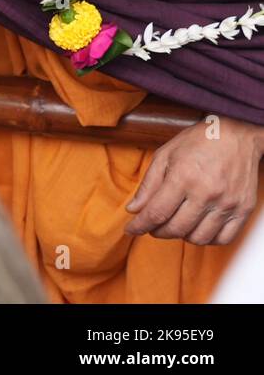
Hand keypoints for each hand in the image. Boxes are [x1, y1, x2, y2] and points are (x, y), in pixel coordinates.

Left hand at [125, 115, 263, 244]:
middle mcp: (207, 193)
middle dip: (157, 231)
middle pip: (176, 228)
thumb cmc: (199, 142)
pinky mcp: (244, 209)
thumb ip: (148, 184)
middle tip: (152, 226)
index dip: (140, 225)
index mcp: (183, 177)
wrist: (237, 135)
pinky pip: (223, 238)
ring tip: (175, 223)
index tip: (131, 229)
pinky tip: (197, 227)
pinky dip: (207, 239)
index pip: (156, 212)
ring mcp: (227, 203)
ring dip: (181, 236)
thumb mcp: (165, 155)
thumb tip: (133, 209)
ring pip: (198, 238)